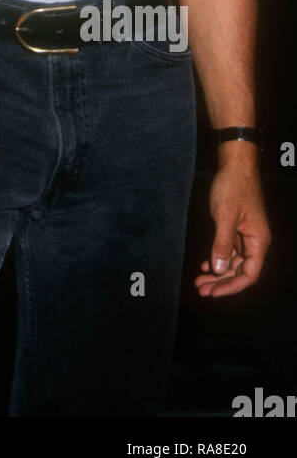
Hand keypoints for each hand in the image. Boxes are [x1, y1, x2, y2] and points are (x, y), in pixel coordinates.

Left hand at [195, 151, 269, 296]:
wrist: (235, 164)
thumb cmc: (232, 187)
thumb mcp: (225, 216)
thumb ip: (223, 244)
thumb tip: (220, 270)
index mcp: (259, 241)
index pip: (249, 275)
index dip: (231, 287)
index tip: (212, 293)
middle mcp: (256, 241)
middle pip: (241, 271)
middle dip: (221, 283)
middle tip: (201, 290)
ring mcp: (247, 235)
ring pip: (234, 262)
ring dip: (218, 273)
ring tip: (199, 281)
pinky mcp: (238, 228)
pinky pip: (230, 251)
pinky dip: (218, 259)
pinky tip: (205, 265)